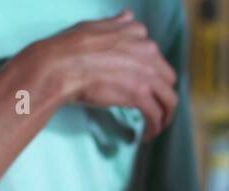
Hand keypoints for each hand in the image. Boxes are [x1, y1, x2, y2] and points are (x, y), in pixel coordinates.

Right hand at [32, 12, 178, 139]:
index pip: (156, 57)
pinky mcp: (139, 95)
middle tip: (154, 108)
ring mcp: (145, 73)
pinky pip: (156, 115)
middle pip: (167, 79)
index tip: (145, 86)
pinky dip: (155, 127)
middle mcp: (147, 51)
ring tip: (156, 126)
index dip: (152, 74)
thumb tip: (128, 15)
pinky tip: (148, 135)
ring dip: (165, 115)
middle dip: (163, 95)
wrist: (60, 66)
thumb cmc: (69, 48)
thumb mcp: (94, 26)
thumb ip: (115, 24)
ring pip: (168, 99)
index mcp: (137, 34)